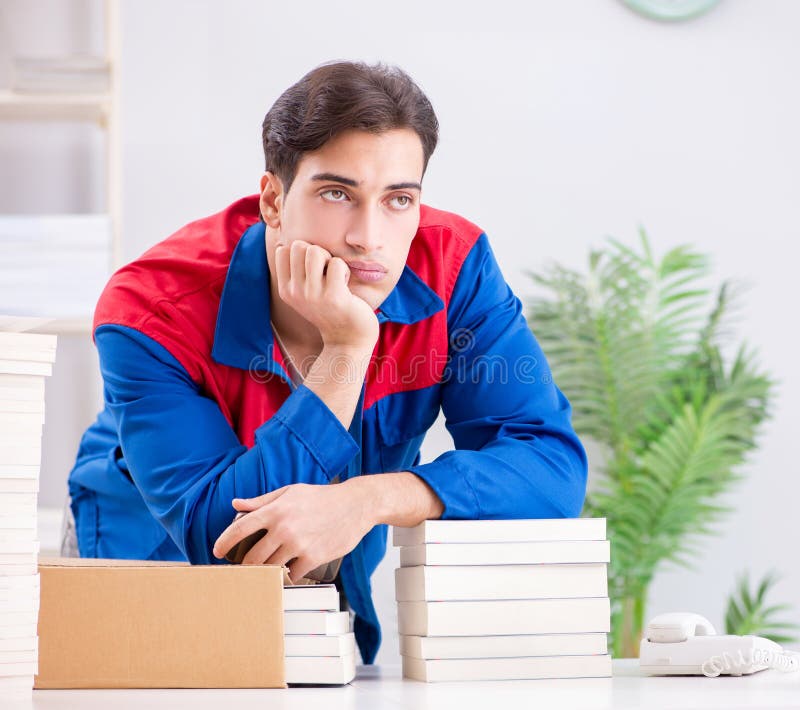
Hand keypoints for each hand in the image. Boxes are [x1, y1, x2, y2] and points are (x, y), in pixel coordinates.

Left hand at [212, 480, 373, 582]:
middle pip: (252, 557)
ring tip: (266, 572)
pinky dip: (287, 576)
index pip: (240, 528)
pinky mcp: (313, 557)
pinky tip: (287, 574)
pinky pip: (292, 575)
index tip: (217, 552)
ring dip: (267, 573)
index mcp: (275, 510)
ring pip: (271, 568)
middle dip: (245, 566)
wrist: (356, 504)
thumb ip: (261, 501)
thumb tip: (236, 504)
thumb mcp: (290, 492)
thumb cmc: (322, 497)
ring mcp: (298, 544)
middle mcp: (284, 528)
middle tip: (244, 569)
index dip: (223, 542)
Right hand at [274, 240, 378, 350]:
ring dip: (330, 259)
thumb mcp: (305, 292)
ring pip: (315, 250)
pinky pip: (337, 263)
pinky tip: (345, 286)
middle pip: (300, 246)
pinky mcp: (334, 297)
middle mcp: (295, 292)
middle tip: (327, 272)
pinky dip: (344, 270)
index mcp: (286, 289)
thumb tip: (283, 240)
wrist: (348, 339)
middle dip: (317, 252)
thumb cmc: (331, 308)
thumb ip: (297, 269)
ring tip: (335, 277)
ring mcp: (313, 295)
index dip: (302, 251)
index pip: (284, 249)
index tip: (313, 269)